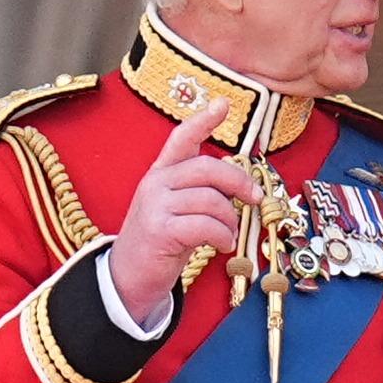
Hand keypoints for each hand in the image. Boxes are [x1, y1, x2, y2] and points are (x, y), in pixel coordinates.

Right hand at [108, 99, 261, 323]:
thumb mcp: (178, 208)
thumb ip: (201, 190)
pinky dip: (222, 236)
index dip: (203, 120)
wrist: (128, 277)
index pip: (182, 138)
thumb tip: (241, 183)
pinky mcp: (159, 230)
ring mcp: (155, 206)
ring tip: (228, 235)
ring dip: (229, 220)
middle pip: (207, 168)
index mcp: (161, 173)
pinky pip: (206, 225)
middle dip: (238, 181)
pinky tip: (221, 245)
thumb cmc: (162, 240)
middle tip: (254, 198)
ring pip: (211, 200)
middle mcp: (155, 183)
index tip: (223, 104)